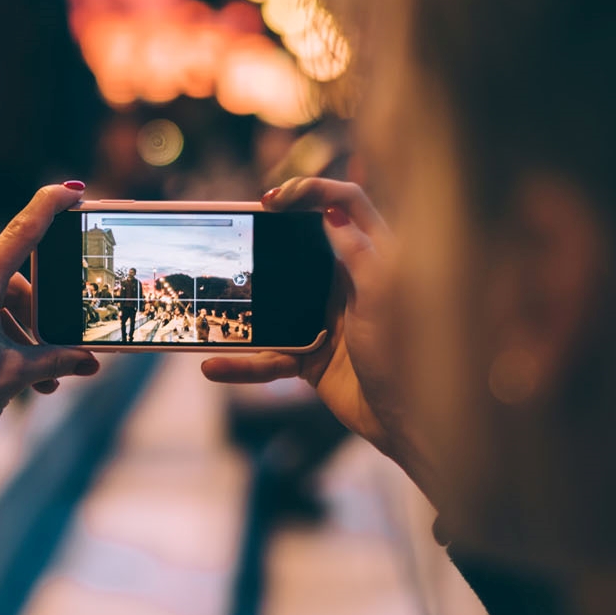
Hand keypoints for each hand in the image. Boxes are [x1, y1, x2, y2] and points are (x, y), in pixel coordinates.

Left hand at [0, 183, 100, 475]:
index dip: (48, 207)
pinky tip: (2, 373)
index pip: (19, 234)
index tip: (72, 189)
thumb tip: (91, 362)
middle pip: (10, 286)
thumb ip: (56, 361)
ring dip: (16, 338)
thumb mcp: (15, 377)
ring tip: (36, 382)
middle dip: (38, 320)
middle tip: (60, 356)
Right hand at [201, 179, 433, 498]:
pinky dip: (241, 365)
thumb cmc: (406, 358)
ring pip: (273, 302)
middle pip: (299, 245)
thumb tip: (332, 211)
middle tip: (240, 230)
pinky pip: (267, 356)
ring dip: (241, 306)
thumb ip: (360, 254)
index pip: (346, 204)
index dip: (314, 190)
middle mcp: (344, 283)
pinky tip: (213, 365)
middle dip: (266, 237)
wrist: (404, 424)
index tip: (276, 199)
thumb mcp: (384, 298)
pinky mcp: (306, 356)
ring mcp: (322, 319)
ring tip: (209, 300)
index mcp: (373, 259)